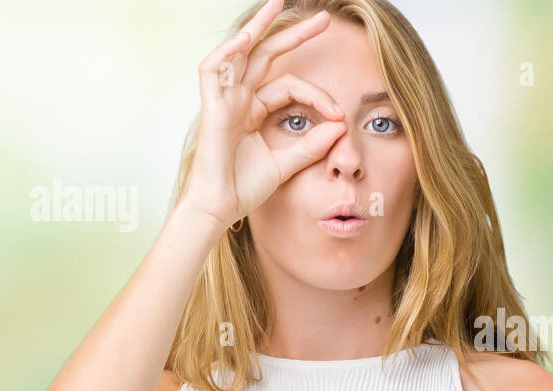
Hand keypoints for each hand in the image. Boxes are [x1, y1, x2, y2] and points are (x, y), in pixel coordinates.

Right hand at [179, 0, 346, 228]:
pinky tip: (248, 38)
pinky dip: (229, 52)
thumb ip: (313, 144)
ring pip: (240, 52)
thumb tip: (341, 126)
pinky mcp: (212, 108)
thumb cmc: (245, 188)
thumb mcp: (289, 163)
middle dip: (292, 34)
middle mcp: (239, 100)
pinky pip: (213, 70)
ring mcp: (224, 100)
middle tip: (322, 18)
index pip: (290, 87)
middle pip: (266, 55)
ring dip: (258, 26)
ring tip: (279, 3)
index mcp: (255, 111)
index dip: (318, 96)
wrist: (221, 208)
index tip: (340, 113)